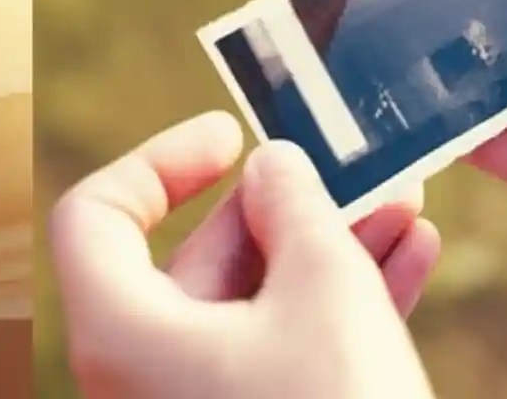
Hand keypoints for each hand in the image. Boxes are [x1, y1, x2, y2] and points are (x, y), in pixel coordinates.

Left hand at [49, 112, 437, 398]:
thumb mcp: (323, 291)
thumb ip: (296, 209)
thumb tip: (276, 167)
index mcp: (121, 332)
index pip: (97, 217)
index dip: (159, 161)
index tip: (228, 134)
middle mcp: (146, 372)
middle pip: (198, 258)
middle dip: (284, 207)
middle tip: (350, 169)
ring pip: (257, 305)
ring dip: (329, 249)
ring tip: (403, 206)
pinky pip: (286, 350)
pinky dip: (341, 304)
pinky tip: (409, 258)